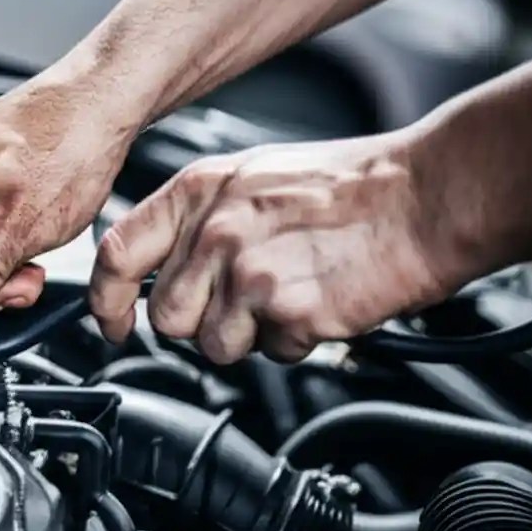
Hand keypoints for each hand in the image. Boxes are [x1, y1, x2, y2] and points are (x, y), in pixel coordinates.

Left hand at [89, 133, 464, 362]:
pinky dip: (294, 342)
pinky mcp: (286, 309)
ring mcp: (247, 272)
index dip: (107, 299)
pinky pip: (270, 354)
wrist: (424, 194)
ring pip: (214, 345)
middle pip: (166, 316)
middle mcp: (214, 231)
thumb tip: (167, 262)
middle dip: (199, 323)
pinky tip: (320, 303)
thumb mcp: (253, 176)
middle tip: (245, 302)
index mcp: (198, 191)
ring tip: (291, 295)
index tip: (114, 322)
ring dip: (250, 336)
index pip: (117, 253)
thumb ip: (202, 218)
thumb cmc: (351, 184)